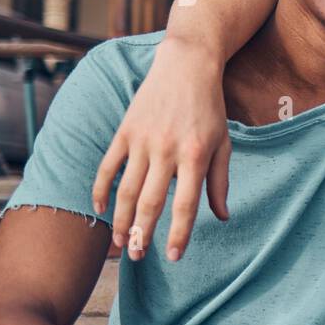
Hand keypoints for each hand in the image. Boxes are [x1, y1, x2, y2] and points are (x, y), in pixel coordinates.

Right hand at [92, 36, 231, 262]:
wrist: (186, 65)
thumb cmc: (209, 109)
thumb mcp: (223, 144)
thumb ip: (219, 182)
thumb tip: (222, 217)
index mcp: (195, 156)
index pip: (186, 205)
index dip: (178, 234)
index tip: (173, 257)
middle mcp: (167, 150)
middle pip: (151, 202)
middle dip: (142, 234)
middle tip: (137, 258)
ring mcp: (142, 140)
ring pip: (126, 189)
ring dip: (121, 220)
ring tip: (120, 244)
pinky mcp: (125, 131)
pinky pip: (107, 166)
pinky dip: (101, 190)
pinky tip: (101, 211)